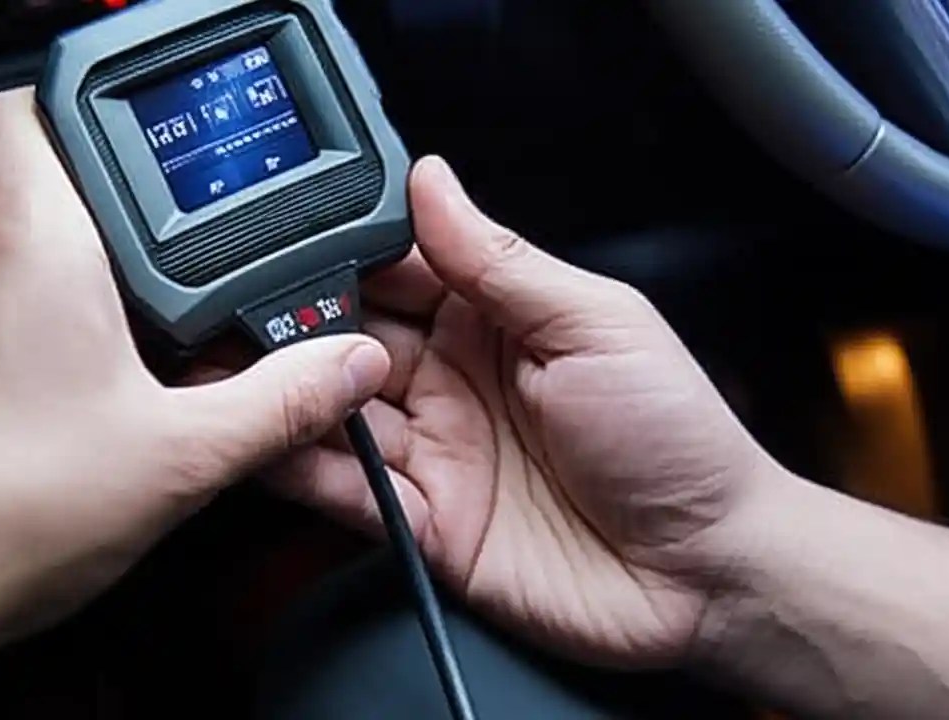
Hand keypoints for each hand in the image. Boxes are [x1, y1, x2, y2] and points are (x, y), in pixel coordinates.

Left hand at [0, 89, 388, 718]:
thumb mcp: (181, 455)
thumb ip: (279, 402)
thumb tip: (344, 365)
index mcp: (29, 241)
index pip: (26, 109)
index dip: (88, 117)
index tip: (152, 166)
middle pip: (25, 178)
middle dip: (100, 215)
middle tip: (165, 271)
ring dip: (64, 276)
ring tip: (131, 344)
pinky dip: (25, 328)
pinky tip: (71, 398)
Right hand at [276, 158, 948, 719]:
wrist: (705, 571)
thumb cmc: (675, 440)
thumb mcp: (597, 325)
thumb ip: (502, 262)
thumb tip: (433, 182)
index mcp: (497, 318)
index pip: (399, 266)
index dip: (345, 250)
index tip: (293, 237)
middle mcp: (454, 379)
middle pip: (351, 335)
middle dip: (301, 319)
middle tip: (253, 307)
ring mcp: (435, 450)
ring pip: (335, 408)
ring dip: (291, 388)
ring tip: (243, 368)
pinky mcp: (421, 521)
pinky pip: (346, 488)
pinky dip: (301, 465)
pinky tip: (269, 438)